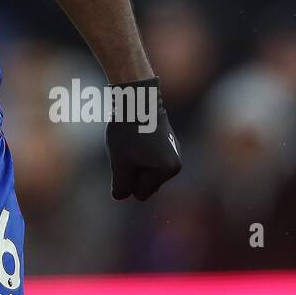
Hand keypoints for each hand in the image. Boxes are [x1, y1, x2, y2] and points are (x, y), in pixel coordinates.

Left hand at [105, 76, 182, 200]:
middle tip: (127, 150)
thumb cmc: (126, 131)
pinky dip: (141, 152)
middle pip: (146, 183)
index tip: (125, 160)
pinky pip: (151, 157)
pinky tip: (136, 136)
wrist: (136, 98)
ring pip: (147, 170)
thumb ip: (120, 184)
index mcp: (167, 170)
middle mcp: (176, 163)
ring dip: (136, 161)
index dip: (127, 180)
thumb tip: (120, 197)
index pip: (140, 193)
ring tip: (131, 142)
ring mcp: (174, 152)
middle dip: (133, 171)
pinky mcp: (168, 142)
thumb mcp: (119, 162)